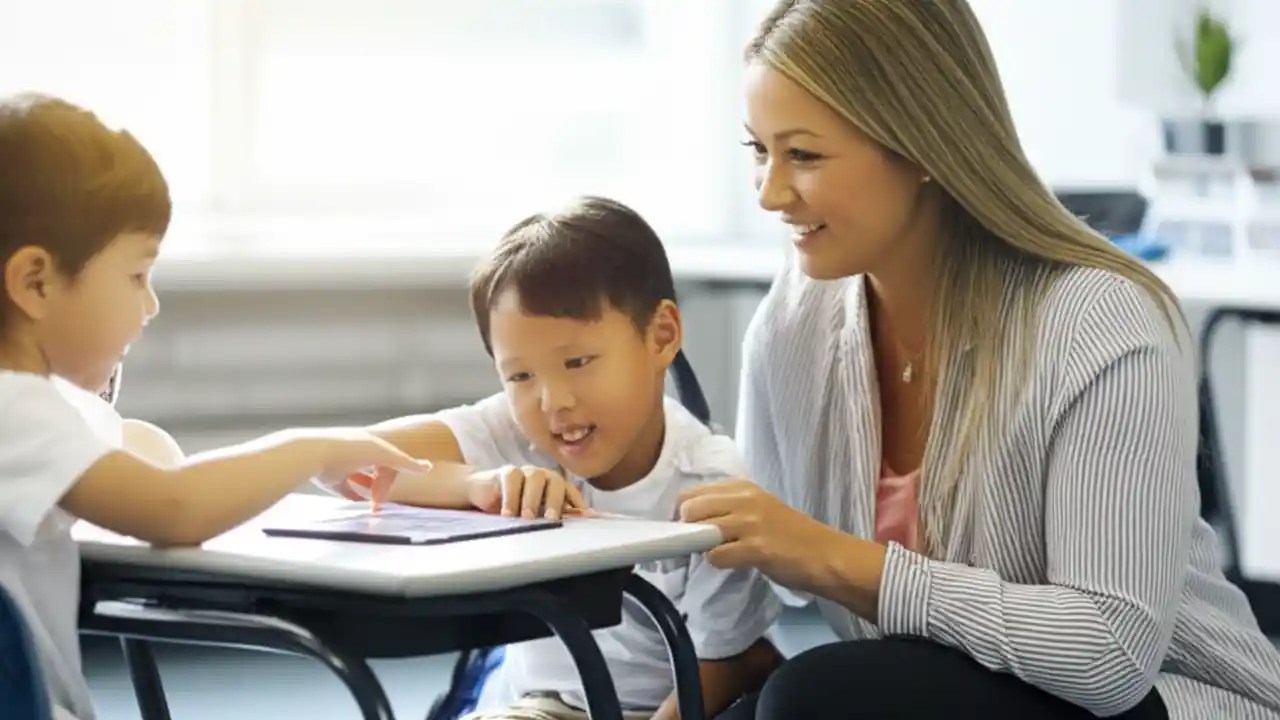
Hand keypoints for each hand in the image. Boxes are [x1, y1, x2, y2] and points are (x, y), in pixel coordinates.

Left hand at [302, 430, 430, 508]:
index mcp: (370, 441)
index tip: (409, 476)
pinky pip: (345, 489)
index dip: (401, 465)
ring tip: (377, 501)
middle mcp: (356, 452)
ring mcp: (342, 465)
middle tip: (388, 494)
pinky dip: (354, 496)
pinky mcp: (330, 479)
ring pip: (360, 478)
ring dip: (369, 488)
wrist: (315, 453)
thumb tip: (428, 468)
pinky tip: (361, 503)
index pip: (390, 454)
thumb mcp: (384, 454)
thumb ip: (406, 462)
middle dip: (383, 479)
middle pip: (376, 467)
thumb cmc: (351, 449)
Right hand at [467, 465, 586, 519]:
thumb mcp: (534, 516)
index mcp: (553, 486)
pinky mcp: (505, 472)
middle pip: (556, 482)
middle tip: (551, 519)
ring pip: (535, 477)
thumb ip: (550, 517)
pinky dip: (511, 496)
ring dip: (532, 498)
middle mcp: (542, 476)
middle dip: (555, 500)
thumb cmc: (513, 508)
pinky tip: (507, 513)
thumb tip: (576, 523)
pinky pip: (512, 477)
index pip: (570, 490)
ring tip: (526, 517)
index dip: (577, 501)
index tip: (585, 516)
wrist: (483, 494)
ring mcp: (525, 472)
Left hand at [679, 479, 884, 600]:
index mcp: (743, 487)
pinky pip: (717, 555)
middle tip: (699, 544)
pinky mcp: (756, 547)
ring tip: (720, 553)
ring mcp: (750, 522)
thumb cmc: (790, 535)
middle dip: (687, 529)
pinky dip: (719, 563)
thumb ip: (728, 508)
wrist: (826, 555)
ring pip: (701, 530)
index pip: (692, 492)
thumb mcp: (759, 509)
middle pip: (691, 508)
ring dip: (702, 546)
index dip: (683, 512)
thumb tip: (690, 519)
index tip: (686, 528)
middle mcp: (745, 499)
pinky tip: (735, 563)